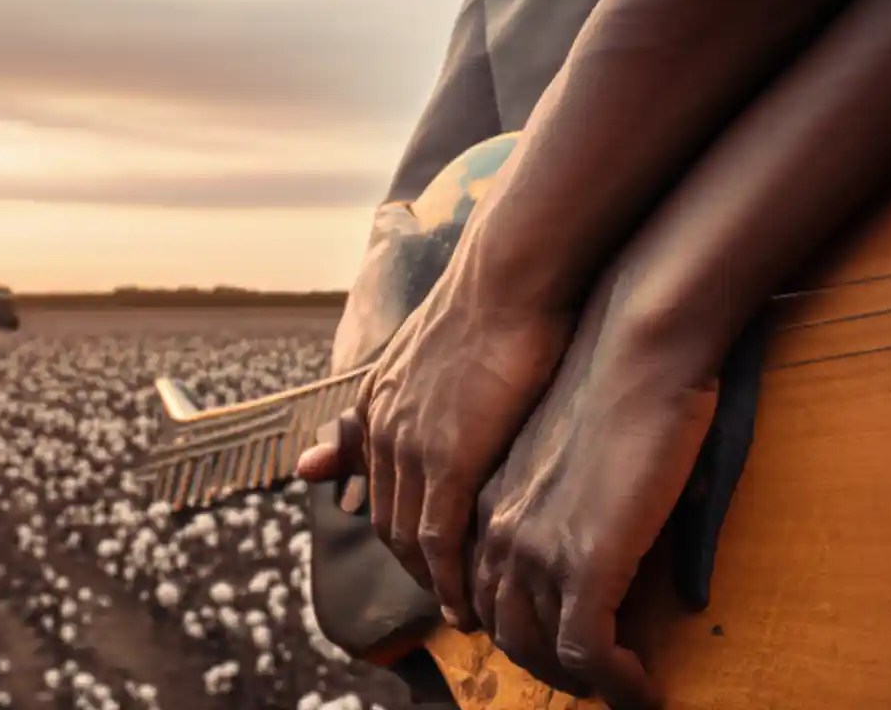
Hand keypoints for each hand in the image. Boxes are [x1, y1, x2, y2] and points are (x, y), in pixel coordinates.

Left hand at [310, 260, 573, 627]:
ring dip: (432, 583)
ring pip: (407, 539)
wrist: (512, 276)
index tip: (433, 560)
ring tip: (463, 614)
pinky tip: (471, 605)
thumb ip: (409, 392)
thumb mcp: (432, 351)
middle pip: (386, 522)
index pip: (379, 489)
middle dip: (414, 568)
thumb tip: (389, 411)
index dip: (402, 531)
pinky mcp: (446, 459)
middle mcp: (381, 429)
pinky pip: (437, 539)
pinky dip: (449, 580)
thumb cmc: (494, 306)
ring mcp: (409, 446)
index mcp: (378, 403)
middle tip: (450, 599)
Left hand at [469, 285, 718, 708]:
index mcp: (479, 495)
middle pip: (501, 625)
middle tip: (583, 679)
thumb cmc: (606, 377)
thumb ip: (546, 483)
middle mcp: (493, 527)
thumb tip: (581, 514)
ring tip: (618, 687)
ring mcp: (532, 548)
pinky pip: (590, 653)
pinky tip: (645, 691)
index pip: (472, 584)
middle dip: (541, 662)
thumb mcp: (551, 436)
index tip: (544, 647)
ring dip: (579, 681)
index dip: (507, 624)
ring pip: (539, 648)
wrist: (633, 347)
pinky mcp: (584, 563)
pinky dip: (618, 684)